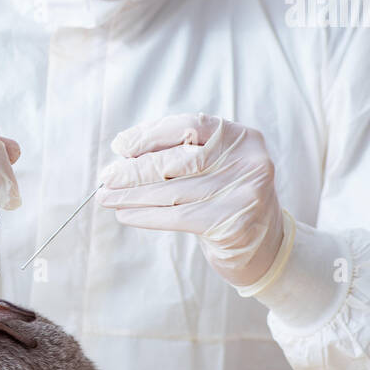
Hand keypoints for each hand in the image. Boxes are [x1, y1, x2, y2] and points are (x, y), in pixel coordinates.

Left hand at [94, 113, 283, 287]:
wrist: (263, 244)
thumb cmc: (224, 195)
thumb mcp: (211, 165)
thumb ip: (178, 151)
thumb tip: (123, 150)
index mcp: (240, 137)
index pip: (189, 125)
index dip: (150, 134)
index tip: (120, 146)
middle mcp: (246, 161)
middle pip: (176, 162)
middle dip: (134, 170)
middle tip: (105, 177)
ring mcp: (242, 193)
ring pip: (171, 192)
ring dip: (131, 195)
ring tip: (106, 197)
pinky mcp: (231, 223)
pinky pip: (176, 216)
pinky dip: (145, 215)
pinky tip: (125, 214)